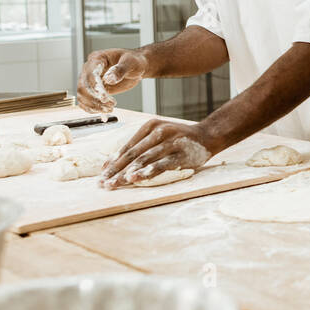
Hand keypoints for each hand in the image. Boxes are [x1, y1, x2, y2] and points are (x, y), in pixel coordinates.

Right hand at [77, 49, 148, 113]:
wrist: (136, 66)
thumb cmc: (134, 61)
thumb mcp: (130, 63)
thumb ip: (120, 70)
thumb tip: (108, 79)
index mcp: (97, 58)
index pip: (90, 73)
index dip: (95, 86)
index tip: (104, 97)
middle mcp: (90, 69)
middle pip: (83, 86)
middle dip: (94, 98)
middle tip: (110, 105)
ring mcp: (90, 80)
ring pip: (82, 95)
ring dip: (93, 105)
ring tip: (109, 109)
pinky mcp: (94, 90)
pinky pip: (86, 101)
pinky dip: (91, 109)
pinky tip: (102, 113)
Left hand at [99, 119, 216, 188]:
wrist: (207, 136)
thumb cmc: (179, 139)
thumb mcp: (159, 135)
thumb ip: (141, 145)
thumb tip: (115, 161)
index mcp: (150, 126)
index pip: (127, 146)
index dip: (113, 161)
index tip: (102, 174)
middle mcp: (159, 132)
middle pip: (133, 154)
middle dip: (116, 170)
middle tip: (104, 183)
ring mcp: (171, 142)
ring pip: (144, 159)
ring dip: (127, 173)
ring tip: (116, 183)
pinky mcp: (181, 153)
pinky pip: (162, 164)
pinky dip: (147, 172)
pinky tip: (136, 178)